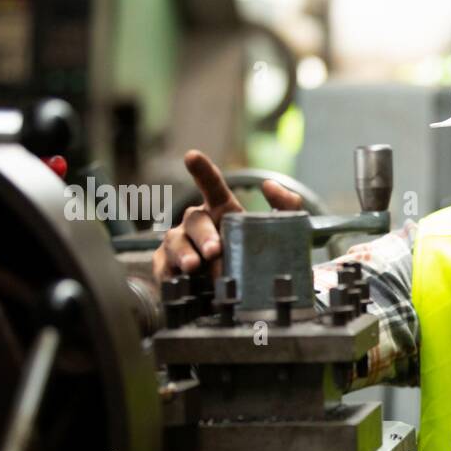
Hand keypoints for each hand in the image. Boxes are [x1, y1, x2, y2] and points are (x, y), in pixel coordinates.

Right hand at [152, 149, 304, 283]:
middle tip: (214, 250)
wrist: (247, 293)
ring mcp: (181, 245)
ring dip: (183, 253)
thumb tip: (269, 184)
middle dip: (203, 234)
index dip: (202, 171)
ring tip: (193, 267)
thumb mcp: (283, 232)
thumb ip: (287, 206)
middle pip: (195, 220)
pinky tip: (176, 280)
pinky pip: (163, 268)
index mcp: (221, 211)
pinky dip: (168, 274)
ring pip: (175, 242)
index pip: (212, 187)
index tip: (192, 156)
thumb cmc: (259, 257)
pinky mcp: (169, 269)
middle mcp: (197, 224)